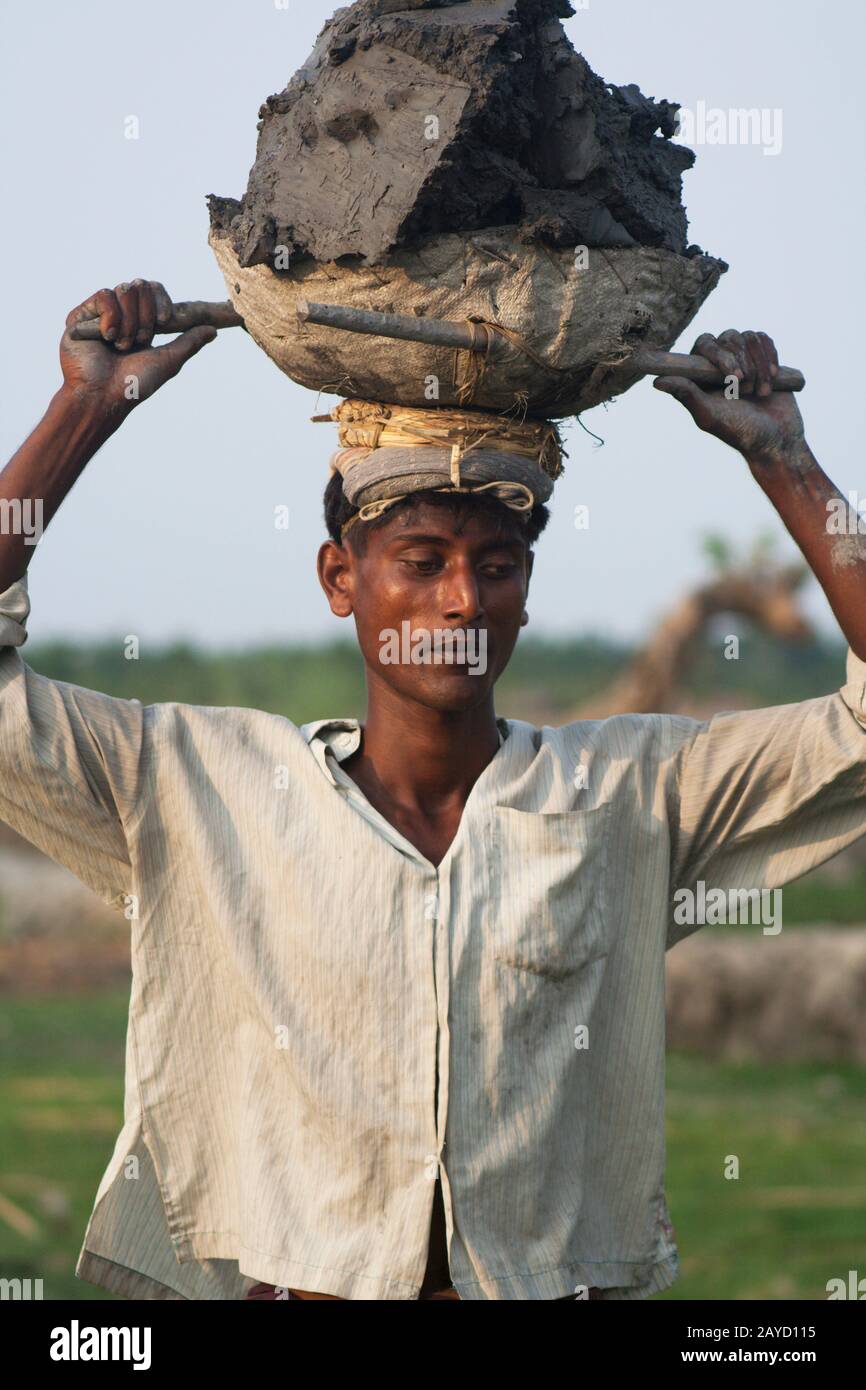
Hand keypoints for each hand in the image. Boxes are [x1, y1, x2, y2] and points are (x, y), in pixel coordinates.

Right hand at [60, 280, 216, 412]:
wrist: (104, 395)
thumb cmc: (135, 384)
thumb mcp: (169, 361)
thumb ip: (189, 343)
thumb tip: (213, 330)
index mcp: (141, 322)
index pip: (154, 290)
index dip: (163, 301)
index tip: (166, 322)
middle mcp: (121, 314)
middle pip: (142, 286)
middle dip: (146, 317)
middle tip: (139, 341)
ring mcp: (101, 314)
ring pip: (124, 289)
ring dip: (129, 322)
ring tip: (121, 346)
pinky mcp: (80, 315)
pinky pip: (104, 296)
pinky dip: (111, 317)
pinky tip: (107, 338)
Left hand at [653, 329, 806, 462]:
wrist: (778, 439)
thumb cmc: (742, 432)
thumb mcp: (710, 416)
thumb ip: (686, 395)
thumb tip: (656, 381)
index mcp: (702, 376)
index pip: (704, 344)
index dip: (720, 355)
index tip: (733, 377)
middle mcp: (720, 364)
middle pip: (728, 338)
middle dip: (742, 363)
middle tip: (746, 390)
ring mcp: (743, 359)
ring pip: (749, 337)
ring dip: (758, 365)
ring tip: (761, 393)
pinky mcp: (763, 358)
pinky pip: (764, 340)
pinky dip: (770, 358)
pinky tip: (773, 379)